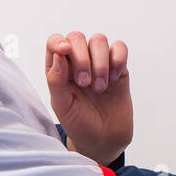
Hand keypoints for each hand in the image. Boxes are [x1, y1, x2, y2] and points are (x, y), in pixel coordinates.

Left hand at [45, 31, 131, 164]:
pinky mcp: (118, 67)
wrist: (104, 139)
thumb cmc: (79, 123)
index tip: (65, 52)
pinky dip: (117, 59)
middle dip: (82, 58)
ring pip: (98, 40)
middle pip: (77, 37)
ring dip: (100, 63)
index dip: (59, 42)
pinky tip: (114, 79)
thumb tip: (58, 54)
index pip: (55, 42)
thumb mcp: (62, 105)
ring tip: (99, 88)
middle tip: (84, 83)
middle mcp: (77, 61)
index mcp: (59, 69)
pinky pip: (119, 48)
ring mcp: (98, 62)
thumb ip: (56, 80)